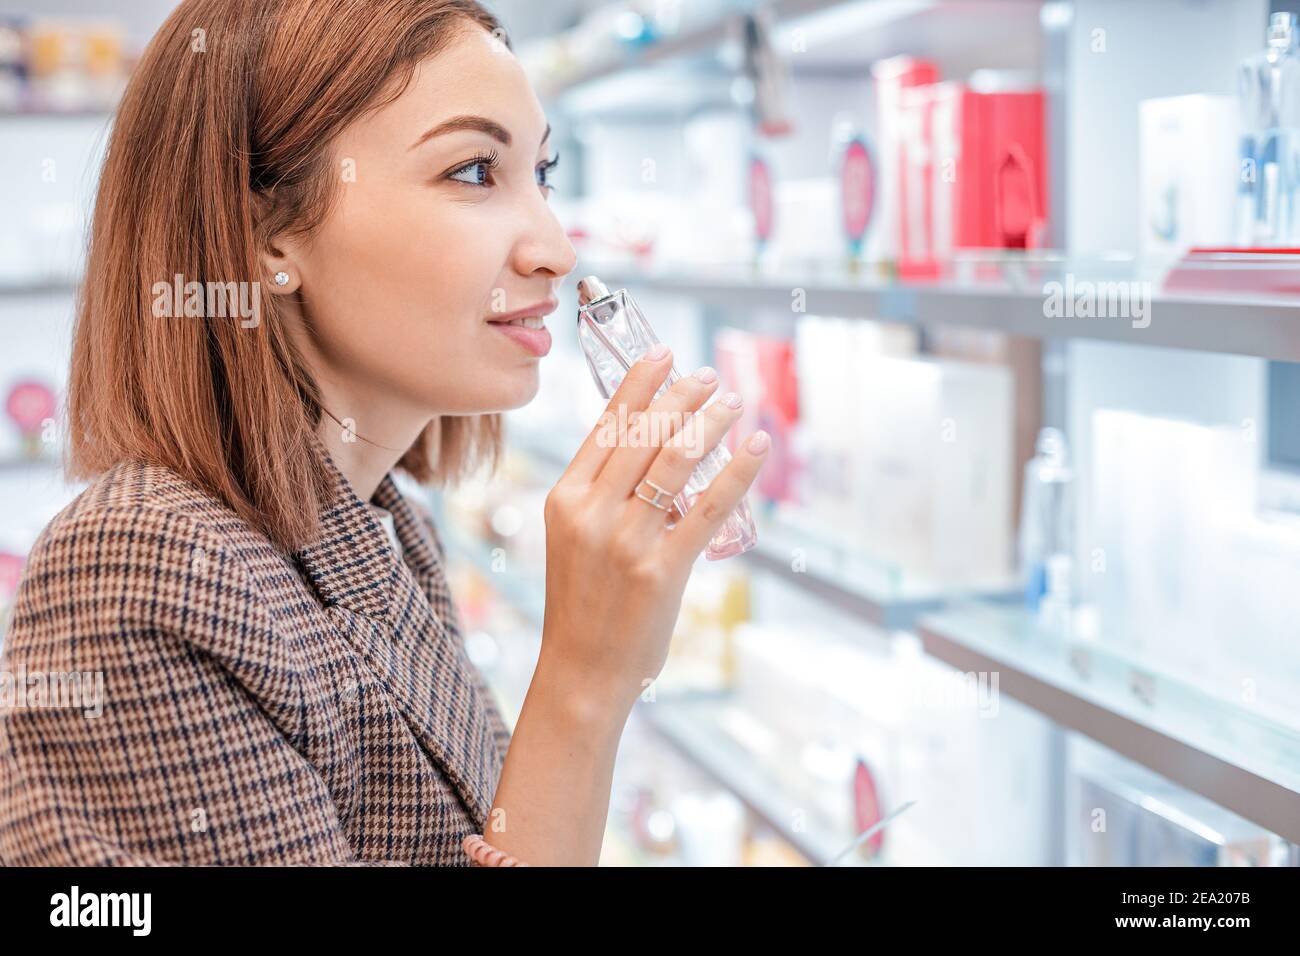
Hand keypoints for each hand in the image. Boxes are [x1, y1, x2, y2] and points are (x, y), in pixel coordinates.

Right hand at [537, 347, 768, 716]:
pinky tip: (755, 446)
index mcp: (565, 498)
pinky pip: (708, 506)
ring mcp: (626, 541)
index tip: (664, 354)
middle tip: (709, 375)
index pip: (606, 425)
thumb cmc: (583, 603)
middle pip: (643, 434)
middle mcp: (592, 513)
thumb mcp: (574, 538)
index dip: (639, 383)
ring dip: (709, 421)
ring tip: (732, 401)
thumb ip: (602, 495)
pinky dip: (737, 470)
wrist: (583, 670)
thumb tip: (654, 449)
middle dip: (681, 395)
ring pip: (675, 460)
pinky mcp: (663, 569)